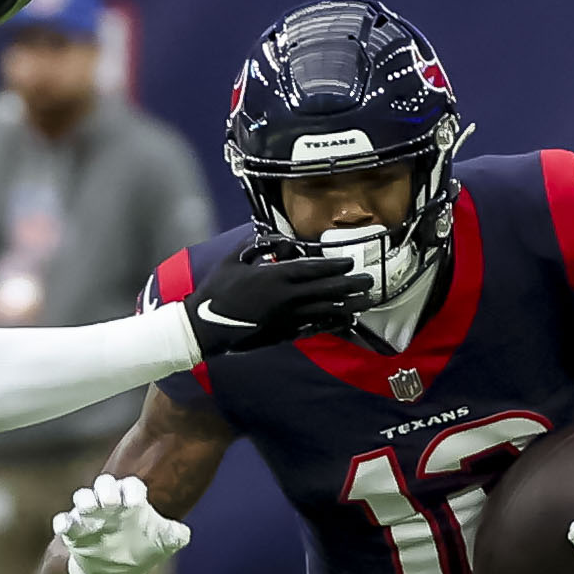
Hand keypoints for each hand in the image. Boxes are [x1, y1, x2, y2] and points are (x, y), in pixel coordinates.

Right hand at [52, 473, 189, 573]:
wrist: (117, 573)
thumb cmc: (141, 550)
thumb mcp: (162, 543)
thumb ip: (174, 535)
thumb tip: (184, 534)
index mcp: (131, 502)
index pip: (131, 486)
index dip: (132, 490)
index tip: (135, 503)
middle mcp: (110, 504)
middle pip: (105, 484)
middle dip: (106, 489)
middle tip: (110, 501)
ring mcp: (91, 516)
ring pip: (83, 498)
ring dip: (84, 501)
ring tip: (88, 508)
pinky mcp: (75, 532)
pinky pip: (64, 521)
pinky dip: (63, 522)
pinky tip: (65, 527)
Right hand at [175, 241, 369, 357]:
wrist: (204, 327)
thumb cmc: (216, 290)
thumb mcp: (233, 260)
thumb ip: (258, 246)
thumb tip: (279, 238)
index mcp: (274, 277)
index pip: (312, 269)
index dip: (334, 265)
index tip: (350, 262)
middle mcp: (285, 298)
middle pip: (326, 290)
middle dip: (350, 285)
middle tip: (369, 281)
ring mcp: (286, 319)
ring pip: (325, 311)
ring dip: (348, 306)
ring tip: (365, 302)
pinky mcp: (284, 335)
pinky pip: (314, 328)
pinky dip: (332, 324)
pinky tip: (346, 321)